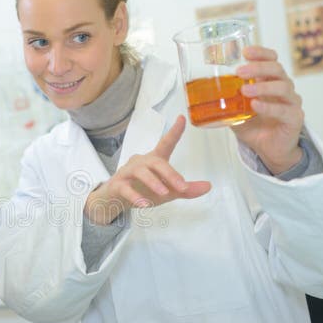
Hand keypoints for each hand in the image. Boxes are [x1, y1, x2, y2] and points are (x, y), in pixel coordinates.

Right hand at [84, 115, 210, 225]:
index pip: (165, 143)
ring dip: (153, 182)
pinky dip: (135, 196)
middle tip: (182, 187)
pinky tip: (144, 203)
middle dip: (170, 173)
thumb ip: (186, 189)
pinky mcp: (117, 185)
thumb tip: (208, 186)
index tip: (182, 118)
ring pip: (140, 172)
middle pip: (156, 162)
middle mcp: (141, 162)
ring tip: (164, 193)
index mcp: (154, 160)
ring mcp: (127, 173)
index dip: (174, 131)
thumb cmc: (142, 189)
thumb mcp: (167, 191)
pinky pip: (125, 188)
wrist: (114, 198)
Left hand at [234, 46, 304, 173]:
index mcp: (271, 82)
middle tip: (240, 71)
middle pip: (277, 70)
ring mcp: (291, 103)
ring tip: (245, 90)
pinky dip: (269, 107)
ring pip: (283, 87)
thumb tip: (203, 92)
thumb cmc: (255, 127)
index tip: (245, 51)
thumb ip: (227, 100)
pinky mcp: (294, 119)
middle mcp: (284, 89)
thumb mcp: (236, 111)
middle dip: (258, 67)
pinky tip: (256, 105)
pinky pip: (284, 110)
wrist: (269, 150)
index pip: (272, 60)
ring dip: (262, 87)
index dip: (261, 53)